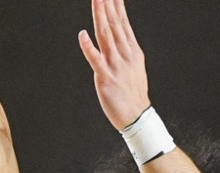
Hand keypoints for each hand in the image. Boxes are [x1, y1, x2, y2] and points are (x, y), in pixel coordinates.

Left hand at [77, 0, 149, 130]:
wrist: (137, 116)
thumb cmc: (133, 92)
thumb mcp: (134, 65)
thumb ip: (126, 48)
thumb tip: (120, 34)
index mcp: (132, 50)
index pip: (123, 22)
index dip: (117, 5)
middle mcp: (124, 54)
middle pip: (114, 24)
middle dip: (108, 4)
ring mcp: (115, 65)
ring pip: (106, 36)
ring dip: (100, 16)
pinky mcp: (105, 78)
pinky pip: (95, 60)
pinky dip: (88, 47)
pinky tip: (82, 34)